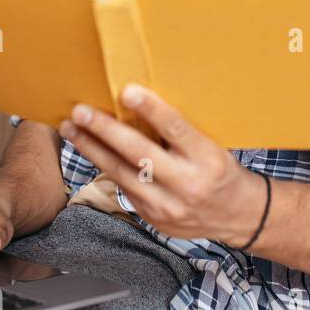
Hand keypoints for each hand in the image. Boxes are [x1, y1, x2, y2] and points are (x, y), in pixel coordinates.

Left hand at [58, 84, 265, 245]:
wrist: (237, 216)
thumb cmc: (220, 169)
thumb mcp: (210, 146)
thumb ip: (178, 133)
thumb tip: (137, 102)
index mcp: (207, 158)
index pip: (176, 129)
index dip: (151, 109)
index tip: (126, 91)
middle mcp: (187, 184)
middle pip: (138, 154)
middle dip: (104, 131)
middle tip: (80, 111)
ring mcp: (168, 206)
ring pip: (121, 173)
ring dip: (92, 149)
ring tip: (71, 129)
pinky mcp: (153, 219)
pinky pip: (123, 188)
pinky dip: (105, 167)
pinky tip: (89, 149)